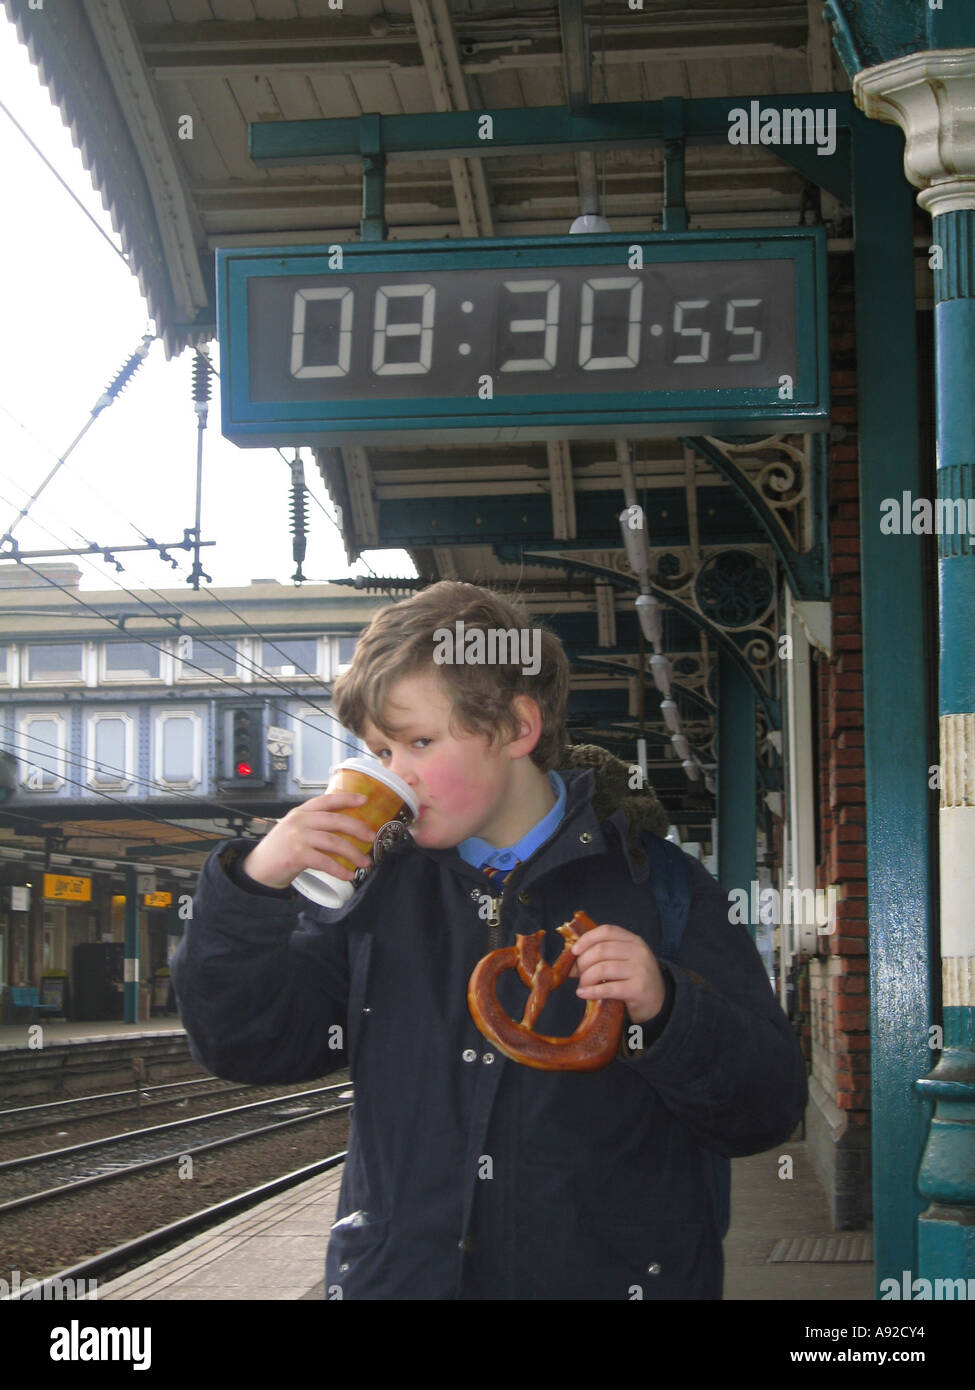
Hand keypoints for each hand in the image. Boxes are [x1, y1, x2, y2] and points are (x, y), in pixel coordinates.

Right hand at [241, 792, 375, 889]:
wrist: (258, 868)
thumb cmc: (281, 850)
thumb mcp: (295, 830)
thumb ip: (314, 825)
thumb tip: (346, 830)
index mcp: (301, 812)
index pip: (327, 800)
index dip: (347, 798)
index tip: (365, 800)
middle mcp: (299, 821)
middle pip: (335, 820)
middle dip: (357, 828)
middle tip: (372, 837)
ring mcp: (297, 837)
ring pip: (333, 842)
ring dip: (353, 853)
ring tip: (365, 862)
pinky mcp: (296, 855)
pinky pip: (324, 862)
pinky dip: (339, 870)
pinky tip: (348, 875)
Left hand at [570, 924, 666, 1024]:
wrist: (659, 1002)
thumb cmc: (634, 979)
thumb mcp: (622, 961)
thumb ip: (601, 956)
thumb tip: (569, 961)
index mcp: (633, 940)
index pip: (606, 931)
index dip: (587, 939)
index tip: (574, 951)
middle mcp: (638, 952)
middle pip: (601, 950)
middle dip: (583, 963)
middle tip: (578, 974)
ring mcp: (640, 970)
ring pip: (602, 969)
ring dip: (586, 978)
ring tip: (582, 986)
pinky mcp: (638, 989)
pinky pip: (608, 988)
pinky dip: (591, 991)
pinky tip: (583, 994)